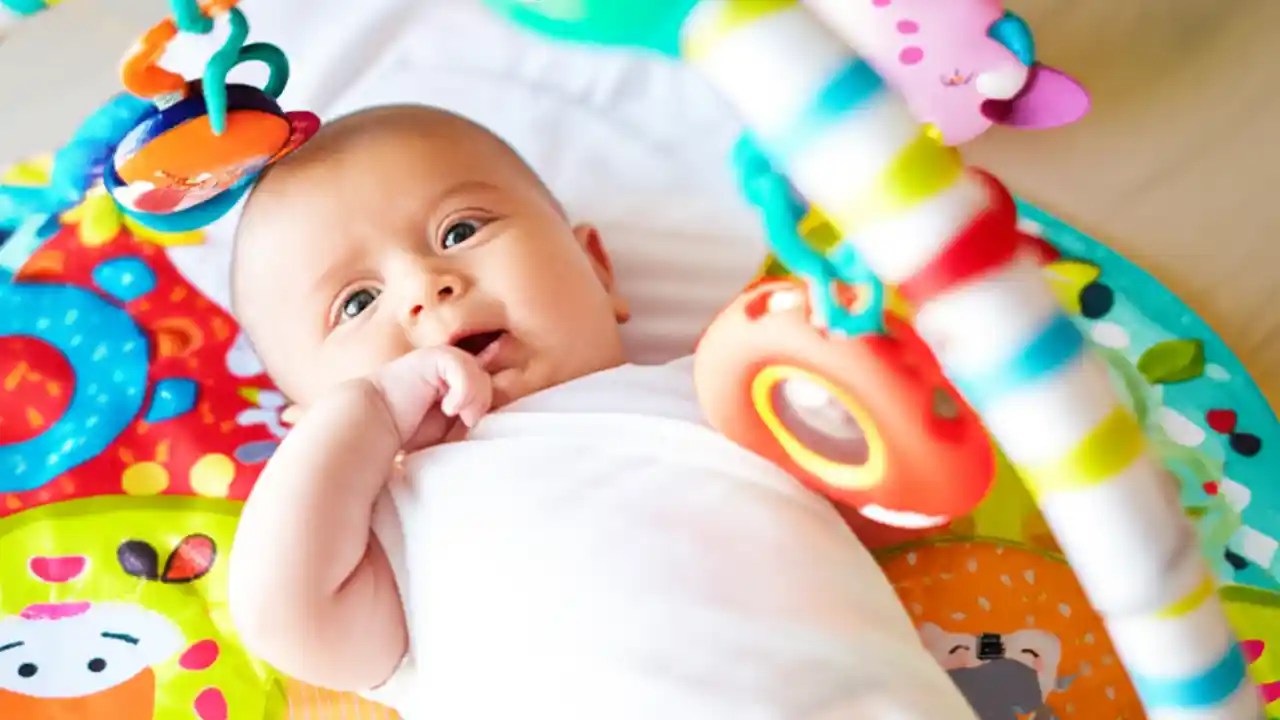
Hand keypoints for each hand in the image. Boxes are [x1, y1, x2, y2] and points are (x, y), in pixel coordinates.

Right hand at [367, 346, 492, 450]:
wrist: (373, 423)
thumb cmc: (410, 431)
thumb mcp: (451, 430)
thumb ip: (473, 415)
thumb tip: (500, 413)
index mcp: (457, 383)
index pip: (491, 375)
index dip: (502, 383)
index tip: (498, 402)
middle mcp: (454, 367)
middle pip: (491, 380)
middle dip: (482, 403)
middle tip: (466, 421)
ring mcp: (445, 358)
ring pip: (482, 375)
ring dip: (474, 399)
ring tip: (455, 415)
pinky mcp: (436, 355)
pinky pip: (464, 367)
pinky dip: (463, 391)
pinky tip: (449, 408)